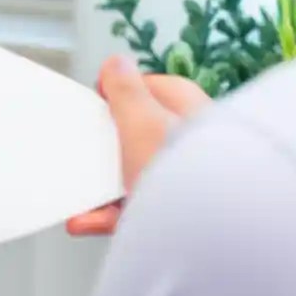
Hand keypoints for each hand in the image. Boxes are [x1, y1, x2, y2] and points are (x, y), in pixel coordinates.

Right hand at [66, 57, 211, 236]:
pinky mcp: (180, 214)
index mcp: (190, 108)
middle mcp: (194, 142)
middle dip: (111, 146)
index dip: (121, 93)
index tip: (98, 102)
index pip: (153, 88)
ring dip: (105, 186)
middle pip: (140, 135)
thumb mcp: (141, 119)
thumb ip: (125, 89)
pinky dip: (109, 214)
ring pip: (138, 175)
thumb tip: (116, 64)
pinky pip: (137, 209)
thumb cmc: (184, 170)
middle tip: (91, 153)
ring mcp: (188, 179)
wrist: (211, 232)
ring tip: (84, 197)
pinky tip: (88, 219)